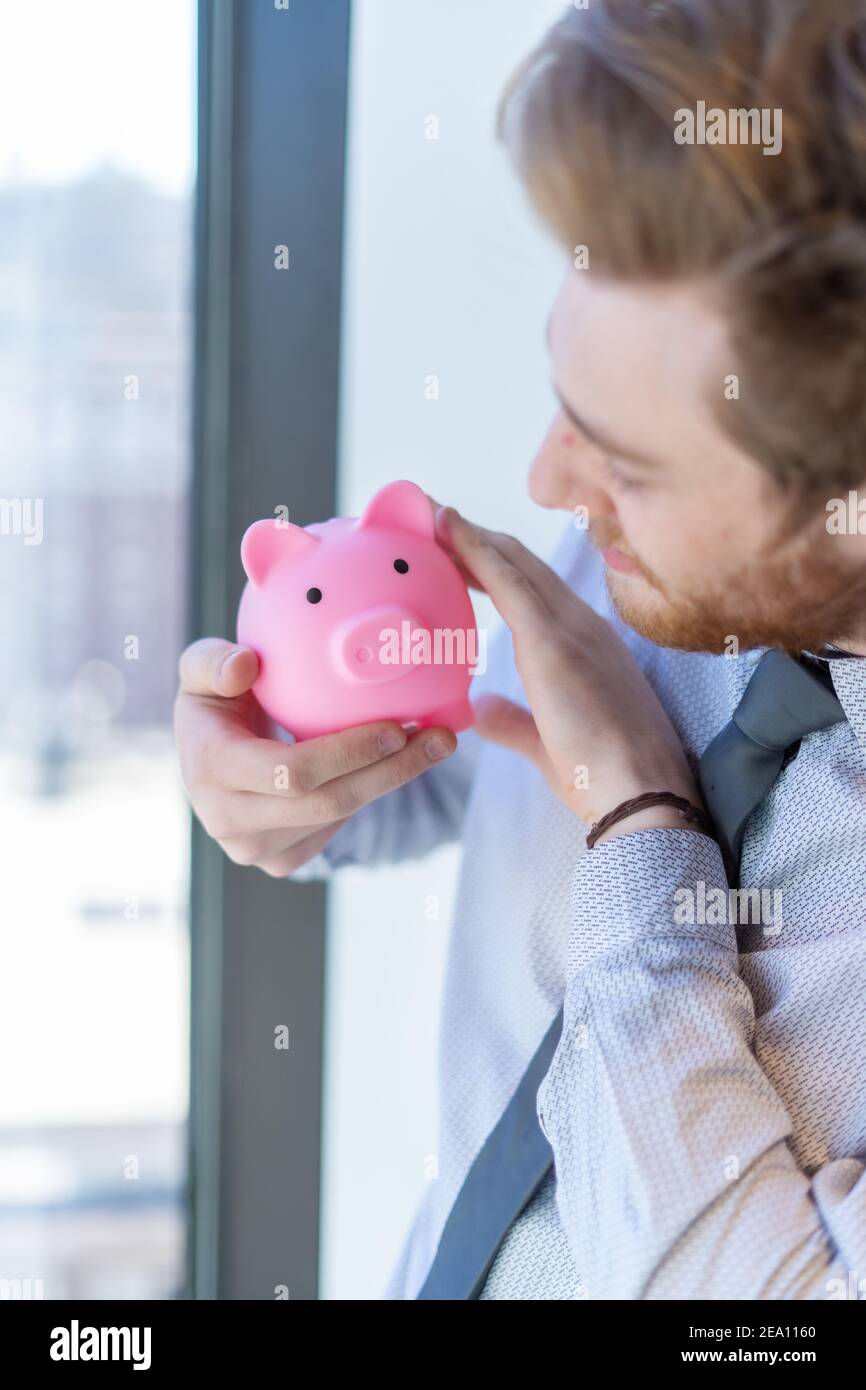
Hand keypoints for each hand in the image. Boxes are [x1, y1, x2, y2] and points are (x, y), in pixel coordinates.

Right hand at [173, 638, 457, 875]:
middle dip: (392, 771)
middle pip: (329, 802)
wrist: (206, 757)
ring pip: (340, 818)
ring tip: (431, 744)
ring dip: (391, 781)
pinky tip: (391, 765)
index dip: (350, 753)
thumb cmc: (215, 701)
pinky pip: (336, 831)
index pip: (292, 771)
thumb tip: (245, 665)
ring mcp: (253, 848)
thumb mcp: (202, 669)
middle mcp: (227, 819)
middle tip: (439, 738)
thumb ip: (213, 661)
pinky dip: (368, 796)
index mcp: (210, 767)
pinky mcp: (278, 861)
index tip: (397, 727)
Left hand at [434, 506, 701, 842]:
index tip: (457, 548)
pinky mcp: (554, 640)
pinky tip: (448, 527)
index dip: (496, 565)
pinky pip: (508, 581)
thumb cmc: (602, 779)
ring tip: (431, 511)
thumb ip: (513, 720)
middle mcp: (582, 626)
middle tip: (434, 516)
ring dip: (471, 535)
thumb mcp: (546, 743)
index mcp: (585, 646)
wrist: (642, 794)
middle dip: (479, 540)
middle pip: (523, 566)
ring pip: (515, 563)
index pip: (535, 591)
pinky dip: (475, 549)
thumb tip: (481, 708)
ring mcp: (571, 628)